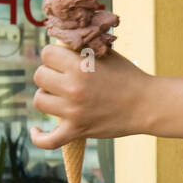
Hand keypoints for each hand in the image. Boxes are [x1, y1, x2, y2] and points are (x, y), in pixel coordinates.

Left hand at [30, 46, 150, 147]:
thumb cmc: (127, 76)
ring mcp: (73, 112)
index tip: (63, 60)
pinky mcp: (77, 131)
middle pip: (39, 76)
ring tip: (58, 95)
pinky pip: (48, 140)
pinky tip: (35, 129)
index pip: (46, 54)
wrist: (146, 105)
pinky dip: (38, 136)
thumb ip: (81, 48)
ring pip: (39, 101)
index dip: (54, 55)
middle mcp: (73, 88)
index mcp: (79, 66)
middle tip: (64, 77)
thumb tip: (59, 42)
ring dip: (47, 96)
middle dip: (50, 74)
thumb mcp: (105, 54)